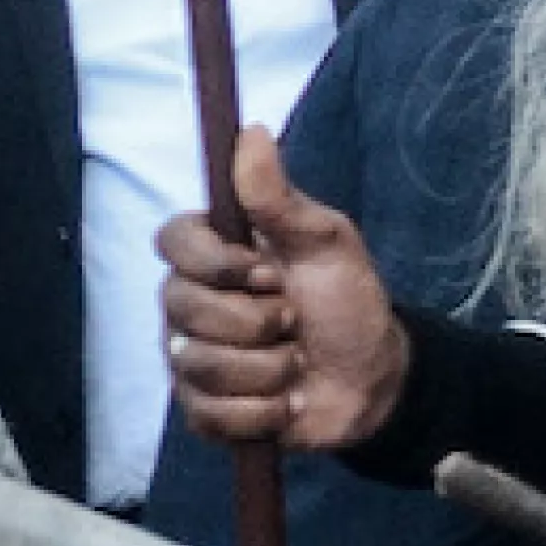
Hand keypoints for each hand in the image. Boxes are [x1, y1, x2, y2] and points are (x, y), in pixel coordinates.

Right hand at [159, 125, 409, 453]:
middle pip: (183, 307)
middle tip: (294, 321)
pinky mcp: (202, 410)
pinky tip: (285, 402)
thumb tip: (251, 131)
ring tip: (296, 364)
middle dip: (256, 323)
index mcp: (214, 253)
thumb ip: (278, 197)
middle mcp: (190, 302)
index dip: (219, 263)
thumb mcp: (325, 242)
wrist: (373, 379)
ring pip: (198, 364)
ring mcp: (189, 357)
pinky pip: (209, 415)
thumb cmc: (347, 303)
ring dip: (268, 370)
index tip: (270, 273)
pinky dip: (261, 413)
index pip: (171, 241)